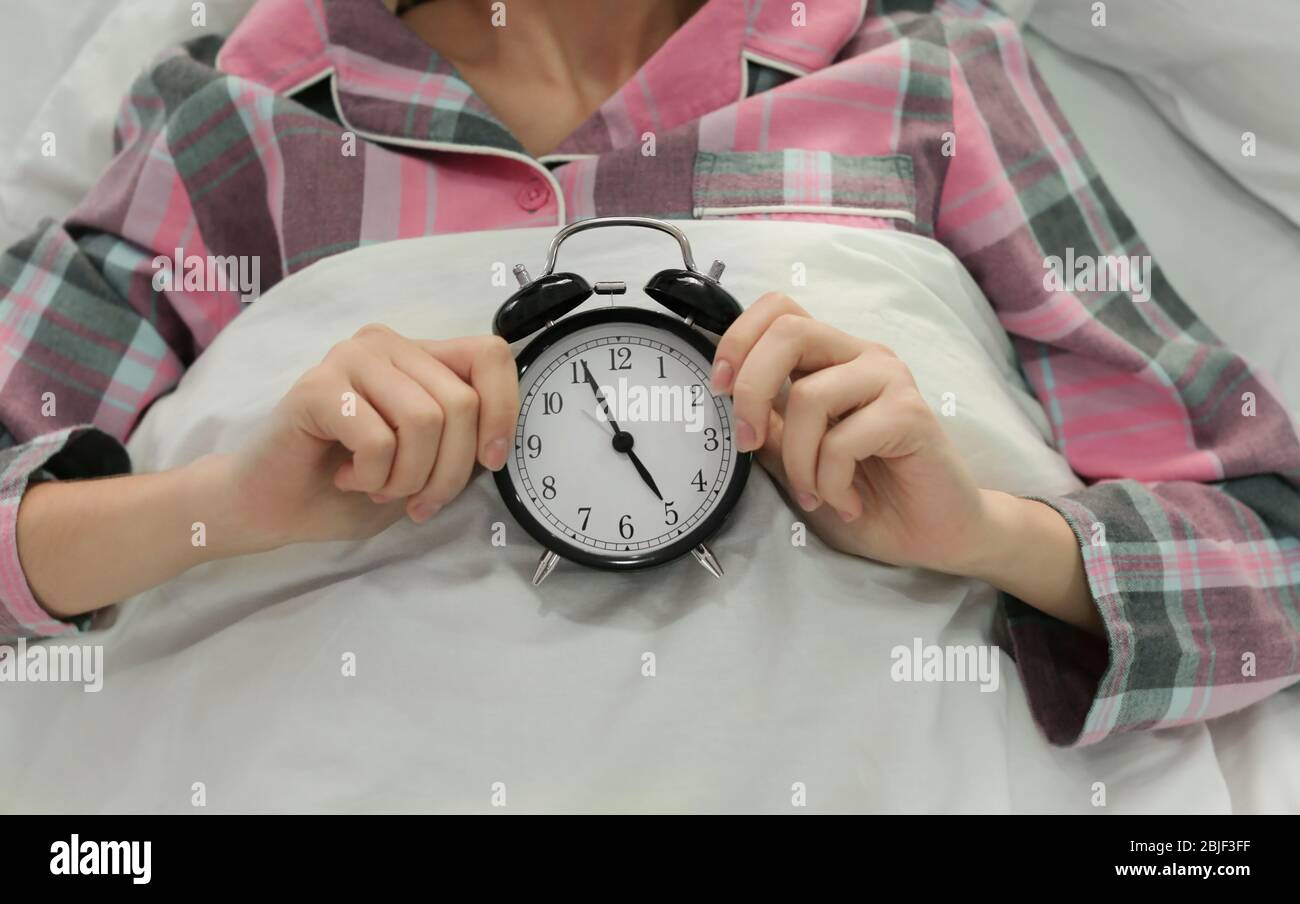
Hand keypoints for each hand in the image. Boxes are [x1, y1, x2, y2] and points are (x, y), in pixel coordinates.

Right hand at [227, 324, 518, 547]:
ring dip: (408, 477)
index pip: (491, 354)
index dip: (503, 411)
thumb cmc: (355, 485)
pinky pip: (379, 439)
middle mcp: (388, 345)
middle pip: (462, 403)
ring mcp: (350, 358)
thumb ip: (462, 438)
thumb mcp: (429, 462)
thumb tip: (500, 442)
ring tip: (379, 487)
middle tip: (417, 498)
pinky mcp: (317, 387)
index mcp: (420, 355)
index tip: (489, 461)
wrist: (274, 507)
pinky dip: (373, 477)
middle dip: (450, 471)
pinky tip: (348, 477)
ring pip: (425, 420)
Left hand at [711, 293, 1099, 632]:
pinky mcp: (910, 413)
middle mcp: (860, 356)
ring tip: (814, 494)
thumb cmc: (867, 496)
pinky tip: (848, 502)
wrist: (933, 535)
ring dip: (798, 461)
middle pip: (788, 331)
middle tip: (750, 443)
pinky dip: (831, 481)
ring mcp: (889, 380)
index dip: (738, 340)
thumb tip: (724, 400)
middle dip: (752, 389)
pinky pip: (843, 439)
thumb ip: (769, 426)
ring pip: (809, 395)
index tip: (718, 390)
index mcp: (831, 358)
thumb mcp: (797, 461)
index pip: (778, 310)